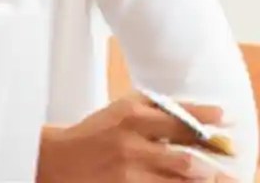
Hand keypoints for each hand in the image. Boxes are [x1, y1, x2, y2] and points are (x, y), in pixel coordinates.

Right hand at [37, 94, 236, 182]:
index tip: (225, 119)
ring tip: (212, 180)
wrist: (57, 160)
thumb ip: (152, 107)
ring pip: (180, 181)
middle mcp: (132, 144)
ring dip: (201, 181)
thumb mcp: (118, 110)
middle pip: (187, 159)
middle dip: (211, 166)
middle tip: (224, 169)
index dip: (208, 119)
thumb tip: (194, 113)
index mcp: (130, 116)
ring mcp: (129, 171)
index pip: (180, 117)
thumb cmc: (93, 133)